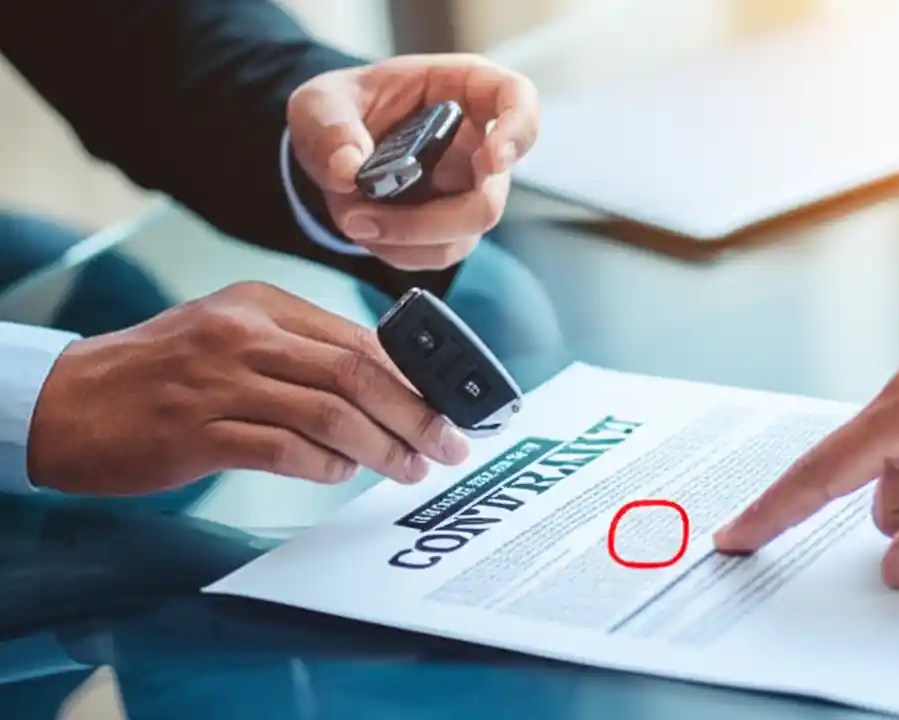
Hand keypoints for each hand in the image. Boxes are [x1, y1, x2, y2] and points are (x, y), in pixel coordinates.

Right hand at [28, 282, 467, 494]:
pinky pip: (283, 450)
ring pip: (329, 413)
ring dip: (382, 447)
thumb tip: (382, 388)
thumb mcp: (231, 336)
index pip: (359, 339)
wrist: (67, 400)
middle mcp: (244, 335)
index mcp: (261, 304)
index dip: (414, 378)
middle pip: (356, 374)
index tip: (449, 407)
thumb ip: (301, 352)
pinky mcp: (196, 431)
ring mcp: (218, 382)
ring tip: (409, 468)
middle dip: (415, 415)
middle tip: (448, 446)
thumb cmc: (160, 372)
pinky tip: (342, 474)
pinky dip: (324, 466)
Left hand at [287, 54, 538, 269]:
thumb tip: (348, 171)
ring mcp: (468, 189)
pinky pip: (438, 253)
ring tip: (352, 218)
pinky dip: (398, 250)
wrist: (331, 147)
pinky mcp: (451, 226)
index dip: (518, 132)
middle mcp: (478, 143)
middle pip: (490, 196)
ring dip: (406, 237)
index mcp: (464, 90)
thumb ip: (329, 127)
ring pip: (464, 233)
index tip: (491, 160)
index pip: (518, 101)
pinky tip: (366, 228)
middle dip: (431, 219)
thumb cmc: (343, 110)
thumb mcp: (320, 102)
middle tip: (364, 215)